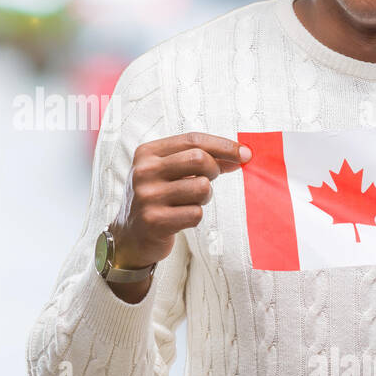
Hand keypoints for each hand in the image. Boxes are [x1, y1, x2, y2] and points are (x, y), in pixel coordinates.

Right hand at [110, 132, 251, 269]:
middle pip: (199, 159)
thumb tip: (240, 156)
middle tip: (209, 180)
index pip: (193, 140)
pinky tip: (180, 218)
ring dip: (204, 197)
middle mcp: (144, 171)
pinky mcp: (155, 221)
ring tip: (189, 202)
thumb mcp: (168, 172)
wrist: (130, 236)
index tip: (245, 154)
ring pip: (202, 188)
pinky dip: (195, 216)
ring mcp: (148, 196)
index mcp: (147, 153)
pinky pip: (196, 214)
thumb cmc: (156, 199)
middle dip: (214, 170)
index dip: (224, 145)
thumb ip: (198, 161)